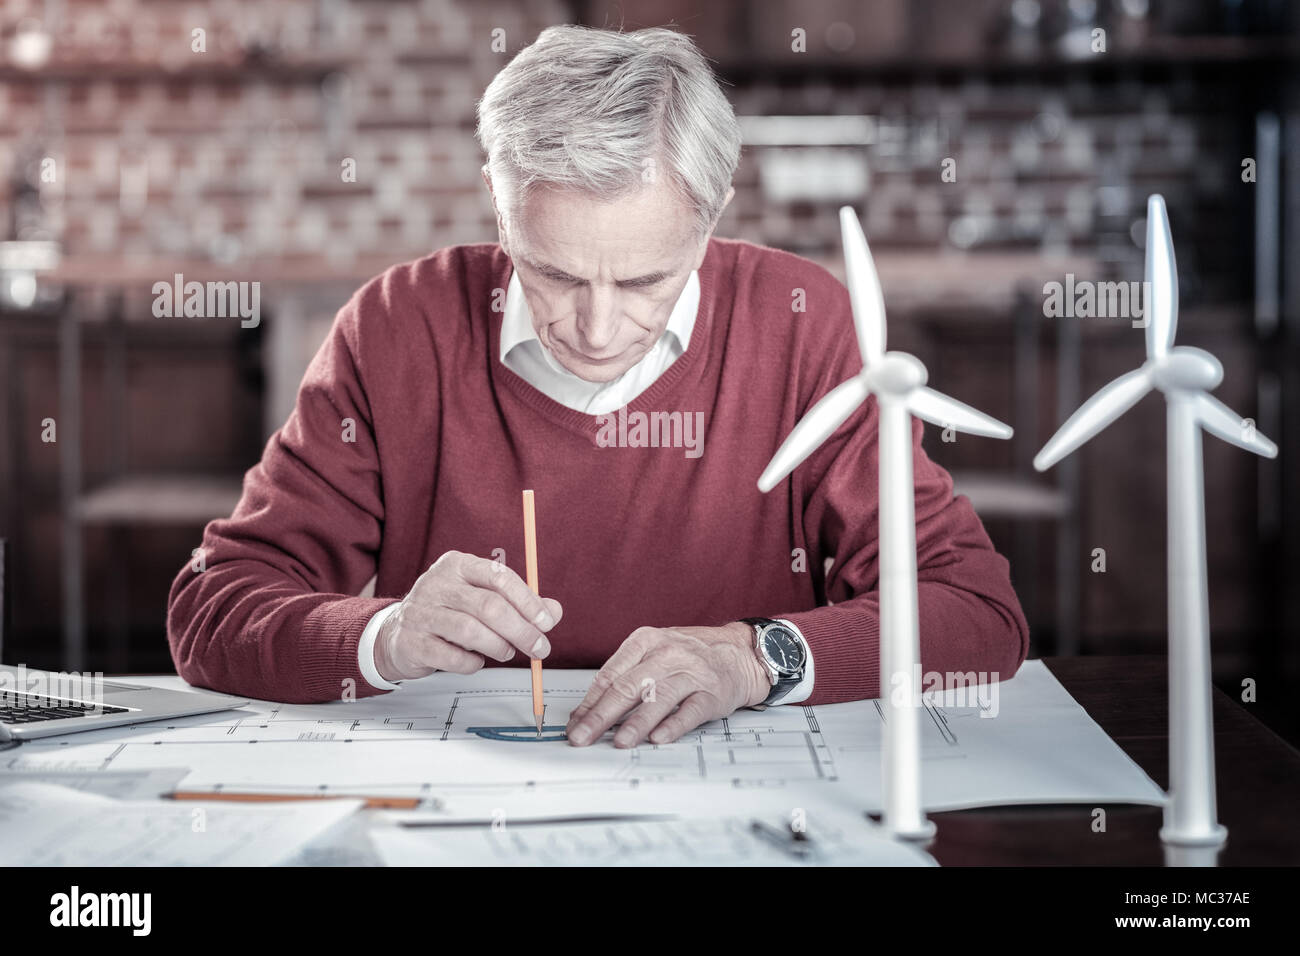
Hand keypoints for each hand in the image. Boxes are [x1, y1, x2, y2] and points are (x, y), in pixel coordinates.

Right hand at [374, 551, 561, 680]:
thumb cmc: (448, 613)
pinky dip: (472, 663)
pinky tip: (477, 661)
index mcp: (458, 565)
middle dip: (521, 630)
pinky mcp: (410, 642)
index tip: (546, 622)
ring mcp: (420, 612)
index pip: (499, 576)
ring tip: (507, 652)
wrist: (397, 634)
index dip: (528, 601)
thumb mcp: (483, 598)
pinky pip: (451, 657)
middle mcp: (437, 583)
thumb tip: (553, 611)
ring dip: (498, 647)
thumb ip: (520, 603)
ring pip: (470, 631)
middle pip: (488, 606)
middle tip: (539, 648)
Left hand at [565, 623, 769, 747]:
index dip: (589, 703)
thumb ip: (623, 677)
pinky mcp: (712, 693)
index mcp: (645, 641)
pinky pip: (690, 710)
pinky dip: (673, 725)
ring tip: (619, 742)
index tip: (574, 725)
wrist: (739, 653)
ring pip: (658, 698)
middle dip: (601, 716)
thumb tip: (587, 713)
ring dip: (636, 722)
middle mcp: (667, 654)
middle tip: (583, 737)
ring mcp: (691, 673)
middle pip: (628, 686)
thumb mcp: (654, 653)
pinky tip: (659, 738)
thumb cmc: (689, 656)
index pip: (610, 675)